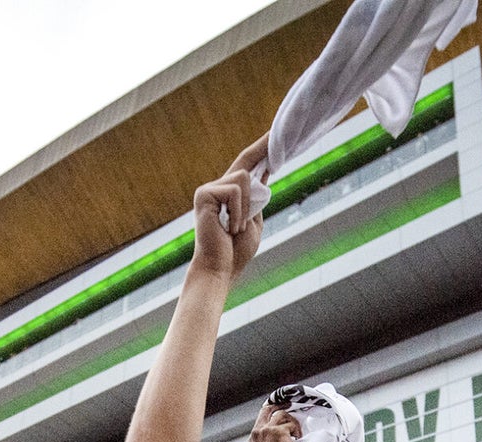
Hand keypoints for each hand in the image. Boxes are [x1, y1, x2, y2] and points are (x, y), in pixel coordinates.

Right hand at [188, 139, 267, 283]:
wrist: (220, 269)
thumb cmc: (235, 253)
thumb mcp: (254, 221)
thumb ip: (257, 200)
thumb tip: (263, 174)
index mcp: (230, 195)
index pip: (248, 166)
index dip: (262, 151)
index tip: (274, 136)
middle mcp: (217, 187)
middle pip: (246, 160)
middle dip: (264, 146)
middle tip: (278, 131)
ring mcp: (209, 189)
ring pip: (244, 177)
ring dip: (247, 207)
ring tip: (236, 228)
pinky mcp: (204, 194)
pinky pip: (235, 190)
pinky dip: (238, 212)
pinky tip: (229, 228)